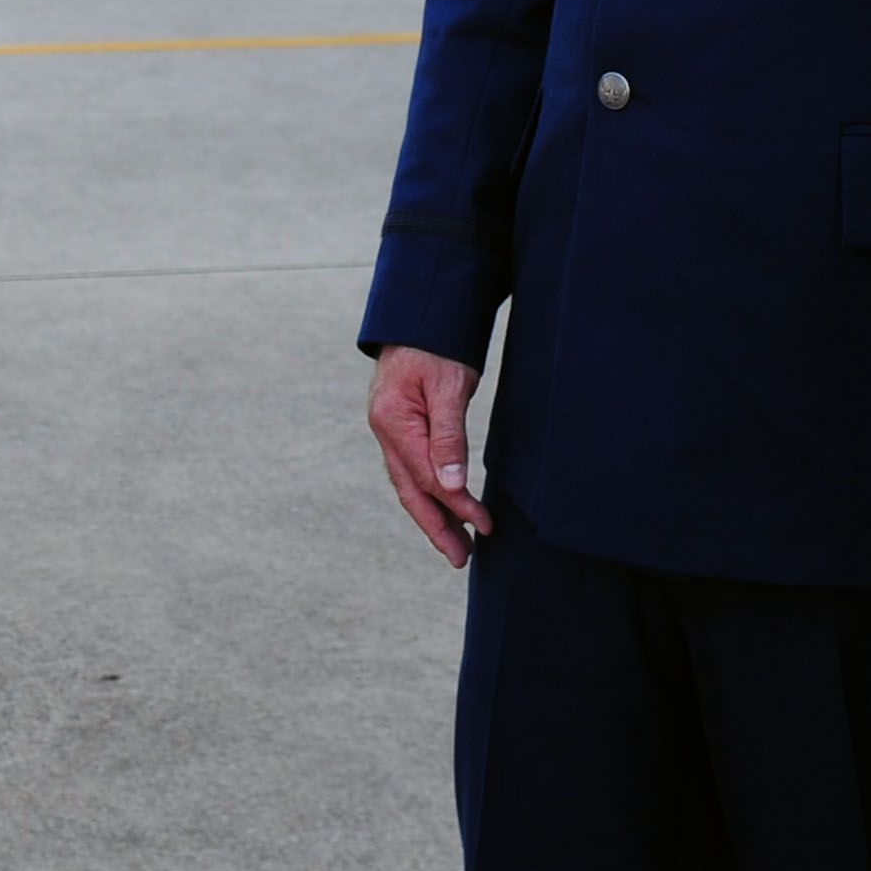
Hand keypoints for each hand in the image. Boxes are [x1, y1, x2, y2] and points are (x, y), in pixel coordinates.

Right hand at [366, 346, 490, 566]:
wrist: (419, 311)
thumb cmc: (436, 344)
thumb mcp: (449, 386)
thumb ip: (448, 437)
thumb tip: (452, 486)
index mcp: (393, 422)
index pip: (428, 477)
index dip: (458, 505)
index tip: (485, 525)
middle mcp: (385, 430)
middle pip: (410, 491)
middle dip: (436, 527)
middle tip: (461, 559)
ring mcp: (388, 428)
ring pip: (409, 483)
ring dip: (433, 515)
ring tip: (456, 544)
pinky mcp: (398, 424)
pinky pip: (411, 467)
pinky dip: (427, 492)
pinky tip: (443, 506)